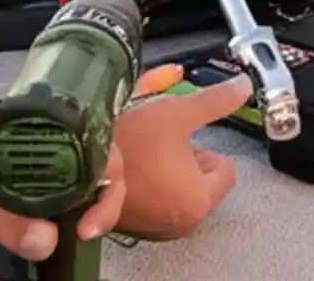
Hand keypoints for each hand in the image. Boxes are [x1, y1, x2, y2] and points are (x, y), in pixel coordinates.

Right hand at [110, 71, 251, 239]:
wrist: (70, 162)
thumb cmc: (125, 142)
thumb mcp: (177, 111)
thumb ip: (215, 101)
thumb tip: (242, 87)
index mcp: (198, 201)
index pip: (224, 168)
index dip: (204, 148)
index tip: (181, 140)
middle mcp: (180, 222)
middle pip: (200, 178)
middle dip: (184, 157)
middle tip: (160, 143)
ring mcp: (156, 227)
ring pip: (176, 185)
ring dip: (165, 167)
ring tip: (142, 152)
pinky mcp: (135, 226)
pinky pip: (154, 197)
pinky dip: (148, 181)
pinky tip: (130, 165)